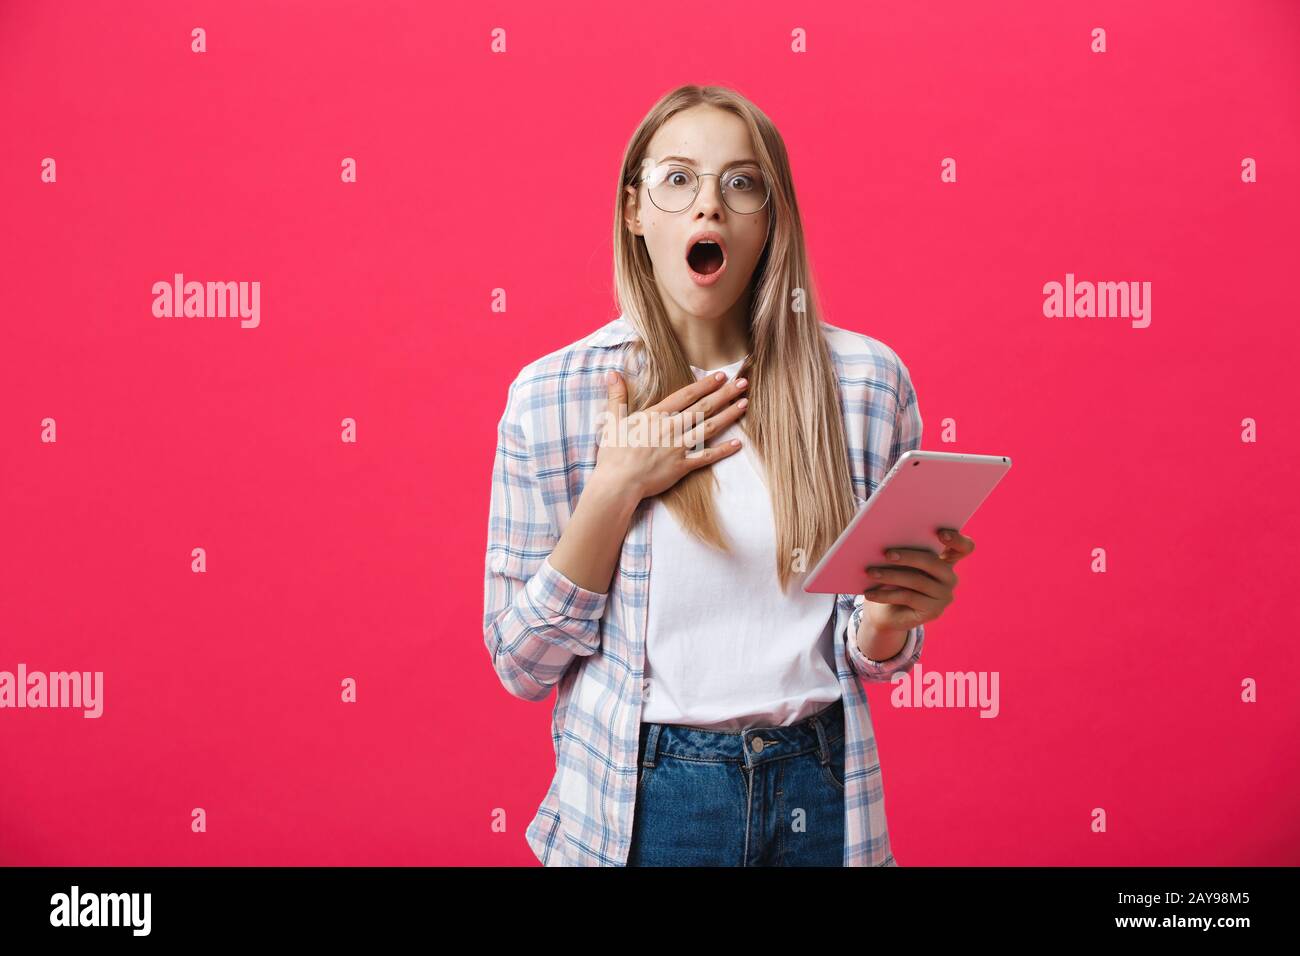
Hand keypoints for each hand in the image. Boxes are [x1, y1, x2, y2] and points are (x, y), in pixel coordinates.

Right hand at [592, 367, 749, 501]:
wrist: (617, 482)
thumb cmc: (613, 453)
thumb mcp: (612, 421)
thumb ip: (617, 396)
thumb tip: (612, 373)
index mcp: (656, 416)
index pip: (685, 395)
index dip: (704, 385)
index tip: (720, 376)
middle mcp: (671, 428)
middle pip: (703, 407)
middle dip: (724, 394)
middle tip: (743, 383)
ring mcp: (678, 447)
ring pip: (709, 428)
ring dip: (728, 415)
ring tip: (744, 404)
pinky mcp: (682, 466)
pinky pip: (706, 457)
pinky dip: (723, 451)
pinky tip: (738, 444)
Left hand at [861, 527, 975, 632]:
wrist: (886, 612)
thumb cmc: (892, 579)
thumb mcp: (897, 563)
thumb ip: (901, 550)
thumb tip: (887, 543)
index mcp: (946, 559)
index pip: (964, 547)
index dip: (957, 539)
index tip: (940, 533)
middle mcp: (950, 577)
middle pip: (934, 563)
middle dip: (909, 557)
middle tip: (887, 553)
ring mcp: (944, 596)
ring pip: (918, 581)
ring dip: (891, 575)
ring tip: (870, 572)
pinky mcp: (933, 611)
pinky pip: (908, 598)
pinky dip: (886, 594)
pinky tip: (870, 593)